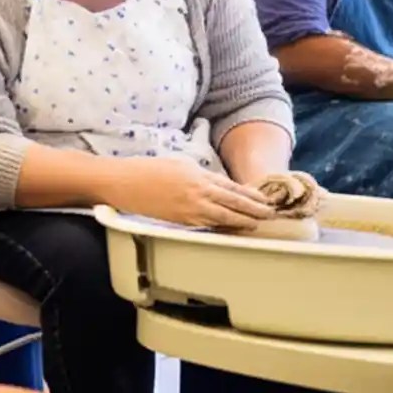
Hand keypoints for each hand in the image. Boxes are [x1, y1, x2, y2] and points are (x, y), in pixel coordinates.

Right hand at [105, 157, 274, 229]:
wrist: (123, 183)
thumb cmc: (147, 169)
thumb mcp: (178, 164)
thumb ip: (200, 175)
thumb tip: (217, 185)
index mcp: (198, 177)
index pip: (233, 189)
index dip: (252, 196)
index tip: (266, 200)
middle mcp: (198, 195)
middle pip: (234, 205)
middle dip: (254, 211)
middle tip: (270, 216)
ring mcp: (190, 210)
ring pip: (224, 218)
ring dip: (242, 222)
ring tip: (255, 225)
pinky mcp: (180, 221)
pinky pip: (207, 224)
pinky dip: (222, 226)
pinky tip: (229, 228)